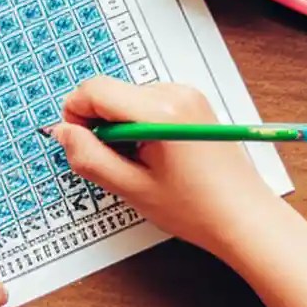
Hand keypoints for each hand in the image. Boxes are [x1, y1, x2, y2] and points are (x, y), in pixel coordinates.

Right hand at [49, 77, 280, 257]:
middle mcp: (175, 92)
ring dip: (120, 127)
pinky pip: (147, 103)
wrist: (244, 217)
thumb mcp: (132, 188)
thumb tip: (62, 133)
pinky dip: (139, 125)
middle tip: (116, 164)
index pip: (94, 90)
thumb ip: (89, 158)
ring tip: (140, 164)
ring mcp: (187, 95)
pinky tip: (154, 156)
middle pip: (110, 92)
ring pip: (126, 99)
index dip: (75, 116)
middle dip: (100, 125)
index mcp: (159, 110)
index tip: (80, 145)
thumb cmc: (197, 208)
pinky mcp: (193, 103)